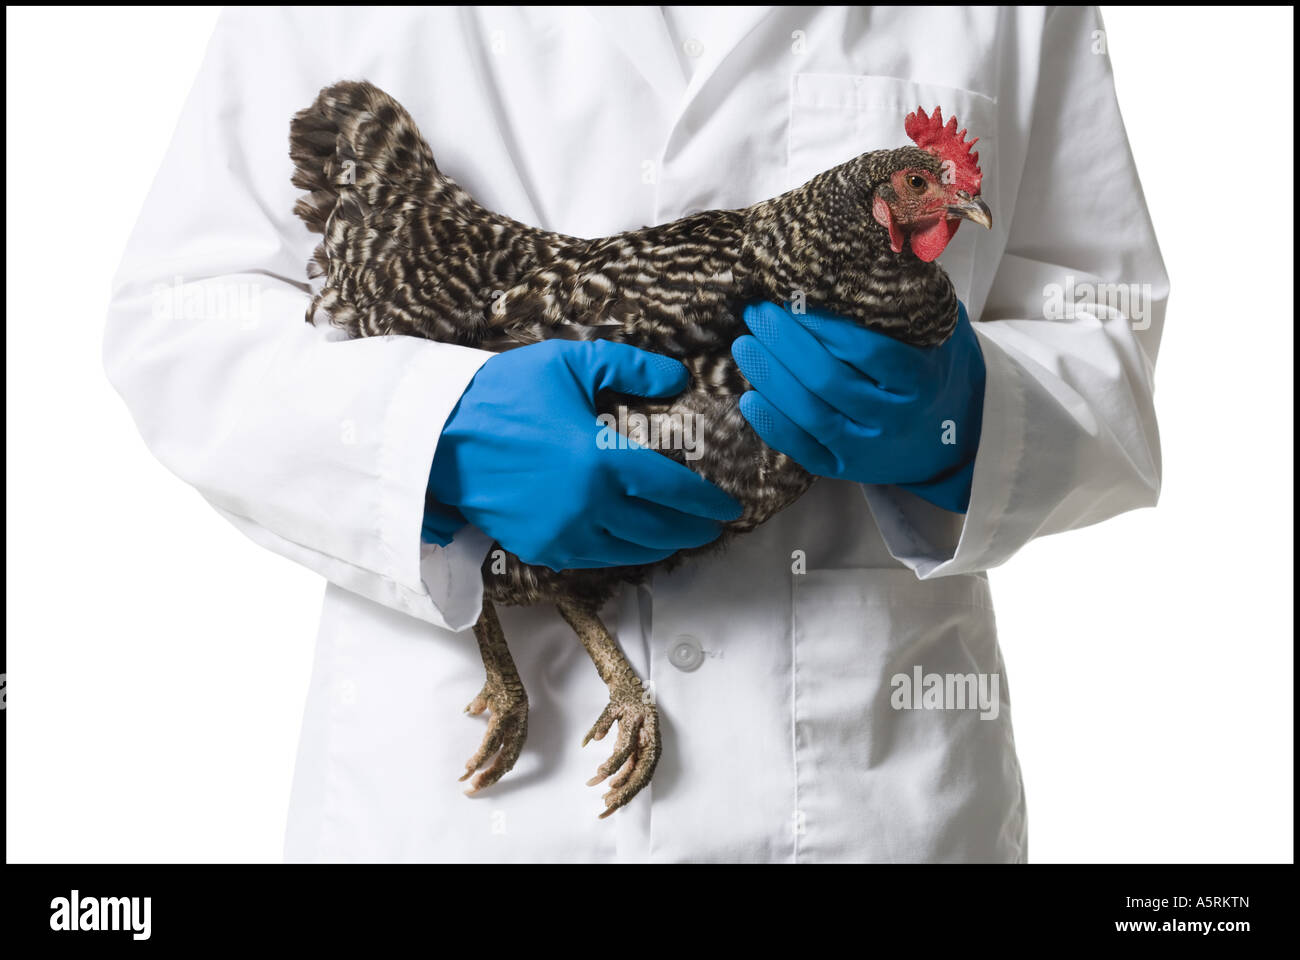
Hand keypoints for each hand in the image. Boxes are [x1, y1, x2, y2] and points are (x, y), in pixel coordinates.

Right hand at [424, 339, 741, 569]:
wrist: (436, 438)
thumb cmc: (502, 394)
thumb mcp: (569, 364)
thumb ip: (630, 367)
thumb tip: (676, 377)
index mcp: (602, 461)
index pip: (673, 490)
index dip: (706, 502)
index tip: (727, 508)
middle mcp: (589, 507)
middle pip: (658, 529)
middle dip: (691, 530)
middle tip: (711, 528)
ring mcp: (562, 533)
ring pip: (629, 552)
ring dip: (660, 546)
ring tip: (676, 537)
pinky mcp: (538, 547)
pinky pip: (592, 558)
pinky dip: (619, 553)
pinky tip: (629, 543)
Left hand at [732, 300, 985, 512]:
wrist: (953, 437)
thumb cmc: (933, 371)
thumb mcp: (939, 334)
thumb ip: (910, 300)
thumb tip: (871, 248)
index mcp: (919, 380)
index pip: (866, 351)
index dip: (824, 326)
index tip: (791, 299)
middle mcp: (894, 418)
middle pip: (829, 381)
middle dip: (785, 345)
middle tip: (757, 314)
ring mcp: (868, 449)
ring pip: (811, 414)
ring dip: (770, 379)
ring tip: (744, 346)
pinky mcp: (844, 469)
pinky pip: (802, 450)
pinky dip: (773, 425)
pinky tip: (749, 397)